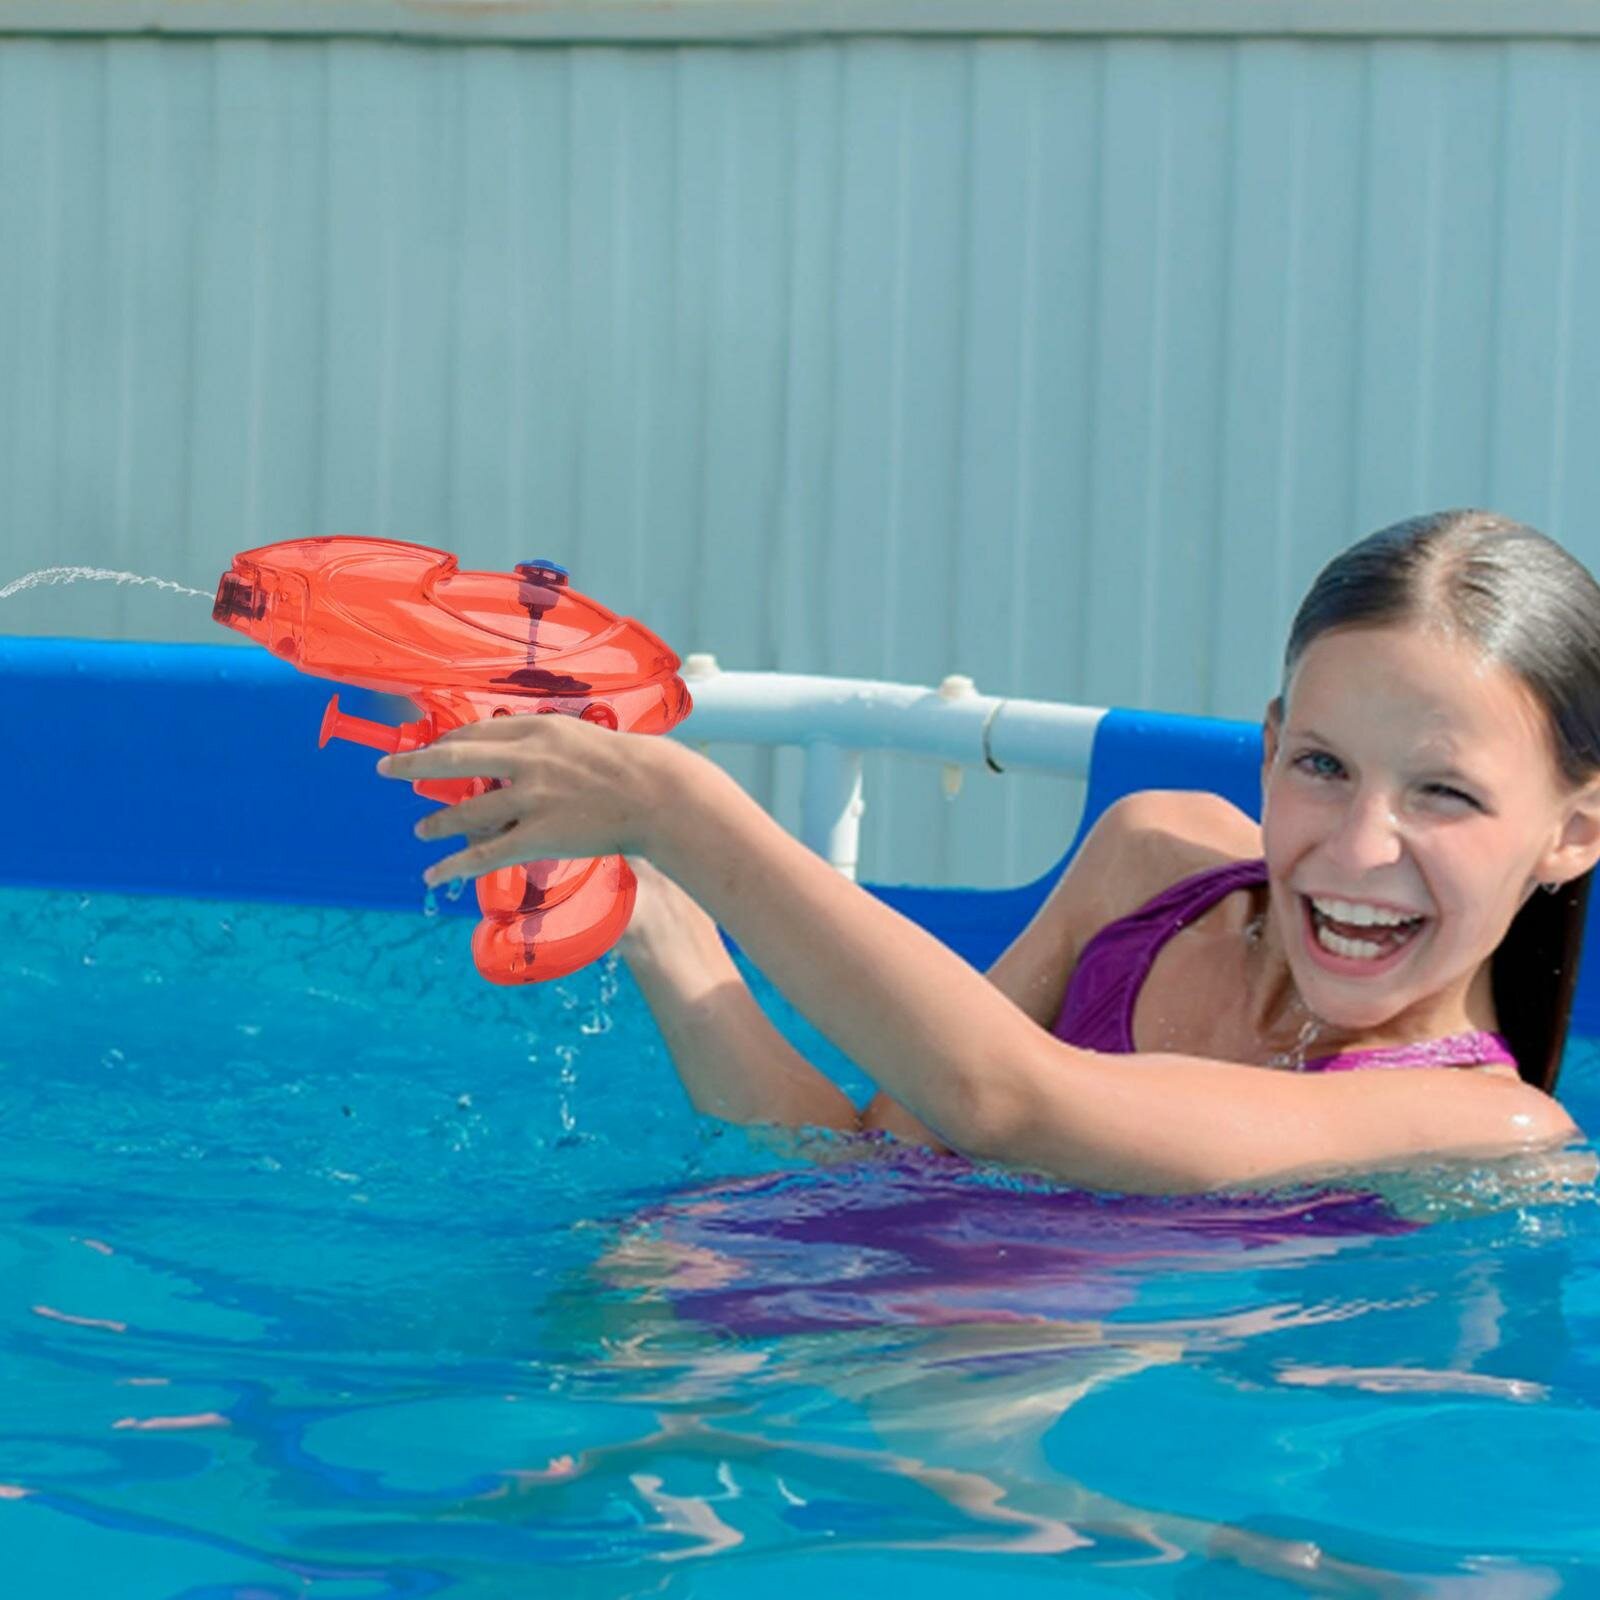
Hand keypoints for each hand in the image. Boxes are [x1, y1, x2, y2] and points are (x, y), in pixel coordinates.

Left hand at [374, 713, 676, 885]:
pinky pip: (487, 854)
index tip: (430, 750)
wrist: (657, 794)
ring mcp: (532, 798)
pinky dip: (455, 866)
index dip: (447, 742)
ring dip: (438, 822)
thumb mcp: (582, 738)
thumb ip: (546, 743)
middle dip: (414, 764)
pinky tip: (433, 875)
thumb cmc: (628, 766)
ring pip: (468, 812)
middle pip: (454, 760)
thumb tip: (519, 749)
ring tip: (421, 830)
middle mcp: (527, 759)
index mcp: (538, 731)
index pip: (477, 734)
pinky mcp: (541, 835)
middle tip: (387, 769)